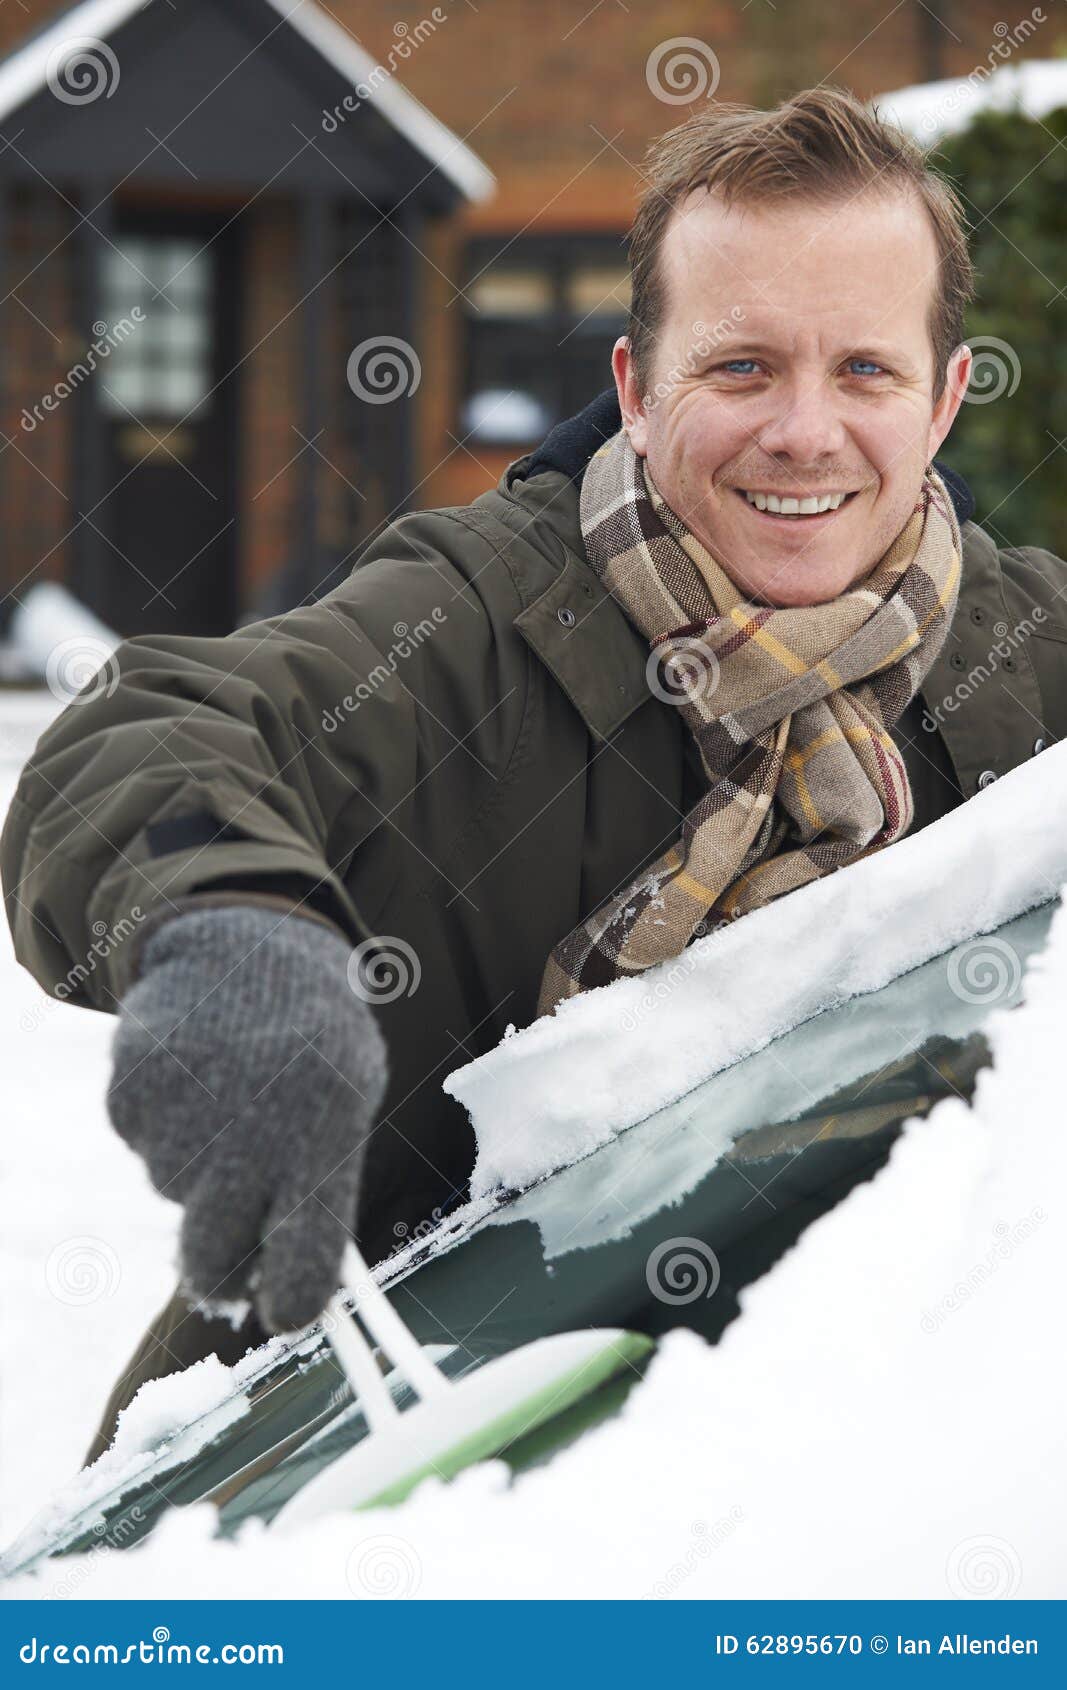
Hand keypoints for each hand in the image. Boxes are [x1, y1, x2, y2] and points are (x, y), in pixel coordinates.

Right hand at [106, 902, 387, 1331]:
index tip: (286, 1314)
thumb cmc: (314, 1035)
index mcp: (321, 1137)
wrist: (248, 941)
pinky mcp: (130, 1093)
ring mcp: (180, 1116)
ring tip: (231, 1102)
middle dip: (225, 1269)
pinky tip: (196, 1079)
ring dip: (200, 1172)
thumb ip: (322, 1184)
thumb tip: (297, 1281)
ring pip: (177, 1196)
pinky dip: (165, 1127)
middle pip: (215, 1260)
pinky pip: (144, 1145)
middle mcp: (246, 1135)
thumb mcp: (347, 1098)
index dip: (293, 1301)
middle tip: (237, 1248)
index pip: (305, 1255)